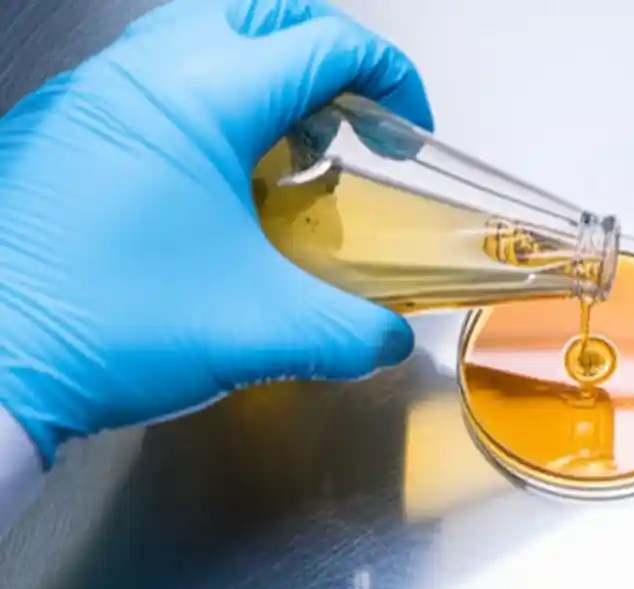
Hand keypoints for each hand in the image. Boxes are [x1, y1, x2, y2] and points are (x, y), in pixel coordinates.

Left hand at [0, 0, 432, 463]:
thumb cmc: (114, 328)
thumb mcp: (264, 332)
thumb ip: (352, 333)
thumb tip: (389, 340)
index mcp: (204, 97)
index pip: (326, 45)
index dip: (389, 78)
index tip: (406, 130)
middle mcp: (141, 74)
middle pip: (261, 13)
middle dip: (326, 53)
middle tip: (354, 113)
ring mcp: (90, 96)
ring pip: (196, 37)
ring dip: (261, 76)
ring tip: (286, 148)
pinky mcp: (58, 131)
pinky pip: (145, 80)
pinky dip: (202, 103)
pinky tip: (212, 180)